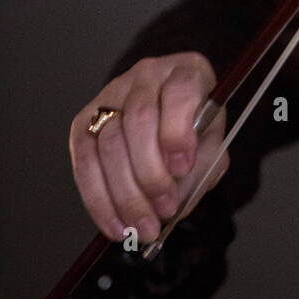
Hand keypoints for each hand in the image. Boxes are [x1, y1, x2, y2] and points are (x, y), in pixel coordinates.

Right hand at [69, 52, 227, 243]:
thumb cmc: (196, 127)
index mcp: (186, 72)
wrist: (170, 114)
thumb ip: (203, 167)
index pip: (179, 93)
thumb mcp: (213, 141)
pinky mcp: (85, 121)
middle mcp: (146, 76)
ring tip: (143, 226)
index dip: (177, 132)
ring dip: (126, 194)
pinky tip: (116, 224)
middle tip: (164, 211)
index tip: (182, 168)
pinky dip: (99, 199)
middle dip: (151, 175)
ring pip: (109, 144)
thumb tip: (176, 203)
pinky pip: (84, 162)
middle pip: (139, 122)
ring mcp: (111, 95)